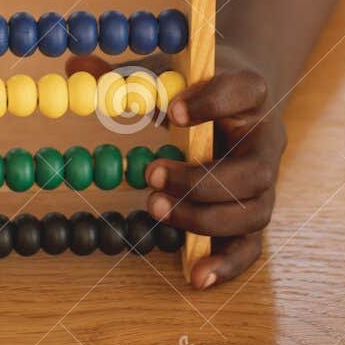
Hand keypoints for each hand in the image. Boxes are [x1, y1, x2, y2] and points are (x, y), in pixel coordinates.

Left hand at [146, 47, 284, 289]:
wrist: (235, 107)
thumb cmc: (195, 88)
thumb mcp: (168, 74)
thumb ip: (129, 76)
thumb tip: (76, 69)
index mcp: (252, 93)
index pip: (244, 91)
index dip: (212, 103)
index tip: (171, 111)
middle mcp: (267, 141)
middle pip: (252, 170)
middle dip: (199, 179)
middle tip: (151, 175)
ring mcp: (266, 184)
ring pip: (252, 212)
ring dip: (203, 219)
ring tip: (154, 208)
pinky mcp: (253, 215)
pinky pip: (249, 247)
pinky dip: (225, 264)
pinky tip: (195, 276)